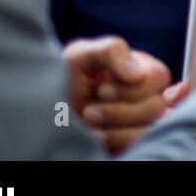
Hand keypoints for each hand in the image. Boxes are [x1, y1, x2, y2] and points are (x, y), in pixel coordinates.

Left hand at [62, 36, 172, 154]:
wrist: (37, 116)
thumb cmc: (60, 80)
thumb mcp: (80, 55)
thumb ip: (112, 51)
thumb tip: (140, 75)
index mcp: (138, 71)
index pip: (159, 77)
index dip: (133, 86)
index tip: (102, 89)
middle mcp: (144, 96)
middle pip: (157, 105)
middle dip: (122, 109)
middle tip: (90, 109)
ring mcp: (138, 121)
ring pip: (151, 127)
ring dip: (117, 125)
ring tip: (88, 120)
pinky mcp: (130, 141)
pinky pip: (140, 143)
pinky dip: (117, 140)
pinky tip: (95, 137)